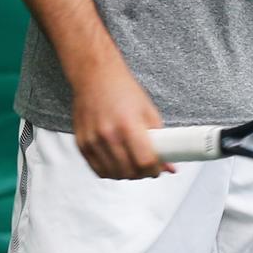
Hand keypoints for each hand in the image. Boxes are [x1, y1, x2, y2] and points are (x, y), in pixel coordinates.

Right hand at [71, 62, 171, 179]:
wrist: (95, 77)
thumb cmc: (122, 90)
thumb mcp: (148, 111)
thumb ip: (160, 139)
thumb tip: (170, 165)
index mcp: (128, 124)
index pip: (144, 161)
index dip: (154, 170)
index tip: (158, 169)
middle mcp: (108, 134)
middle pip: (129, 171)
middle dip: (142, 174)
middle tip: (148, 169)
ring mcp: (92, 141)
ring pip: (113, 173)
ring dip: (126, 175)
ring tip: (134, 167)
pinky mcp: (81, 144)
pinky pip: (97, 170)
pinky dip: (110, 172)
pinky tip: (118, 166)